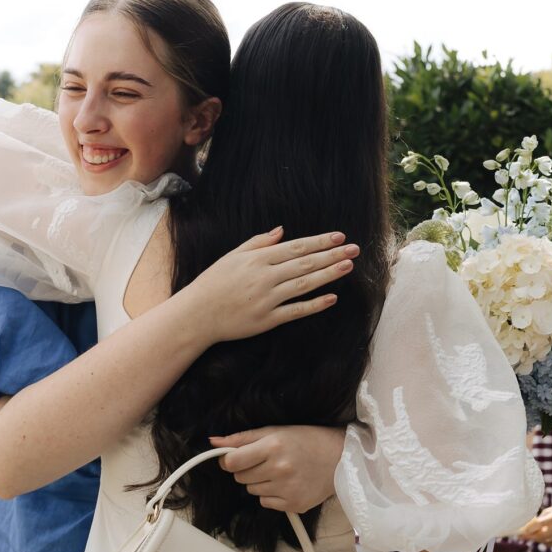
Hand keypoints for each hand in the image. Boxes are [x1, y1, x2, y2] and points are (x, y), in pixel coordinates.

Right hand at [176, 227, 359, 344]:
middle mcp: (265, 277)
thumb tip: (281, 231)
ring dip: (328, 275)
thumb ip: (258, 243)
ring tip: (348, 266)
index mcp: (257, 260)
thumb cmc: (214, 282)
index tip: (339, 237)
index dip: (320, 242)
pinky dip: (314, 305)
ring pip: (304, 284)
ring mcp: (267, 299)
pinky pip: (295, 311)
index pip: (296, 247)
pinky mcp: (267, 320)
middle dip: (332, 255)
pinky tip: (332, 298)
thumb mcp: (232, 256)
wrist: (197, 314)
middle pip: (305, 264)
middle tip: (354, 249)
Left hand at [209, 425, 345, 512]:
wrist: (339, 458)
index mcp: (273, 446)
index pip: (232, 462)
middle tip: (266, 461)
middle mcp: (279, 469)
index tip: (236, 458)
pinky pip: (266, 503)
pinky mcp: (294, 505)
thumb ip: (242, 438)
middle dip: (248, 470)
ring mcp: (287, 489)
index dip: (229, 460)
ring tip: (280, 471)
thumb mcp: (275, 431)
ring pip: (251, 491)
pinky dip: (272, 495)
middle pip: (240, 477)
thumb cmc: (306, 440)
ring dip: (260, 482)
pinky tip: (287, 484)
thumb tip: (213, 442)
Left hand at [517, 500, 551, 546]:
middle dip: (529, 536)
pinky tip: (540, 536)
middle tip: (520, 535)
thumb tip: (528, 523)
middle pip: (541, 535)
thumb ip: (541, 517)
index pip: (540, 524)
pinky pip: (550, 543)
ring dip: (535, 538)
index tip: (520, 530)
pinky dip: (543, 541)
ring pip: (544, 541)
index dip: (529, 528)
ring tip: (528, 535)